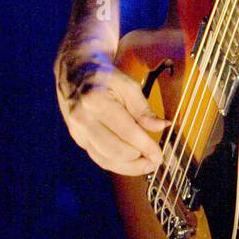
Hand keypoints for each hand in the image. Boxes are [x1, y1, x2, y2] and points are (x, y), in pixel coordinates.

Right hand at [54, 49, 169, 176]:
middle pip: (115, 151)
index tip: (159, 155)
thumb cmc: (105, 77)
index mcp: (96, 100)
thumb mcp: (128, 85)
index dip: (146, 147)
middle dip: (138, 160)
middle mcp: (82, 118)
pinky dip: (117, 164)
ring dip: (128, 167)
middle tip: (155, 161)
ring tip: (146, 164)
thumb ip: (144, 109)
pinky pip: (98, 158)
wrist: (76, 71)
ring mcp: (77, 130)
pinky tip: (131, 162)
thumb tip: (162, 127)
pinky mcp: (77, 138)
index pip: (127, 132)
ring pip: (105, 160)